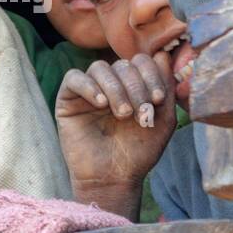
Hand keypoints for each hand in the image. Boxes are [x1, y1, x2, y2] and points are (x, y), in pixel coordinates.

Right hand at [55, 52, 175, 215]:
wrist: (113, 178)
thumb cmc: (138, 151)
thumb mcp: (162, 119)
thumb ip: (165, 87)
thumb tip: (162, 54)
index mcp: (133, 85)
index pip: (141, 61)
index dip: (151, 75)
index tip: (157, 100)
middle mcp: (111, 84)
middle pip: (122, 64)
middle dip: (135, 86)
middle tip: (140, 111)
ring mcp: (88, 90)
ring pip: (99, 68)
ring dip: (114, 88)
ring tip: (122, 114)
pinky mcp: (67, 99)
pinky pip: (74, 78)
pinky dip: (88, 87)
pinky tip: (100, 104)